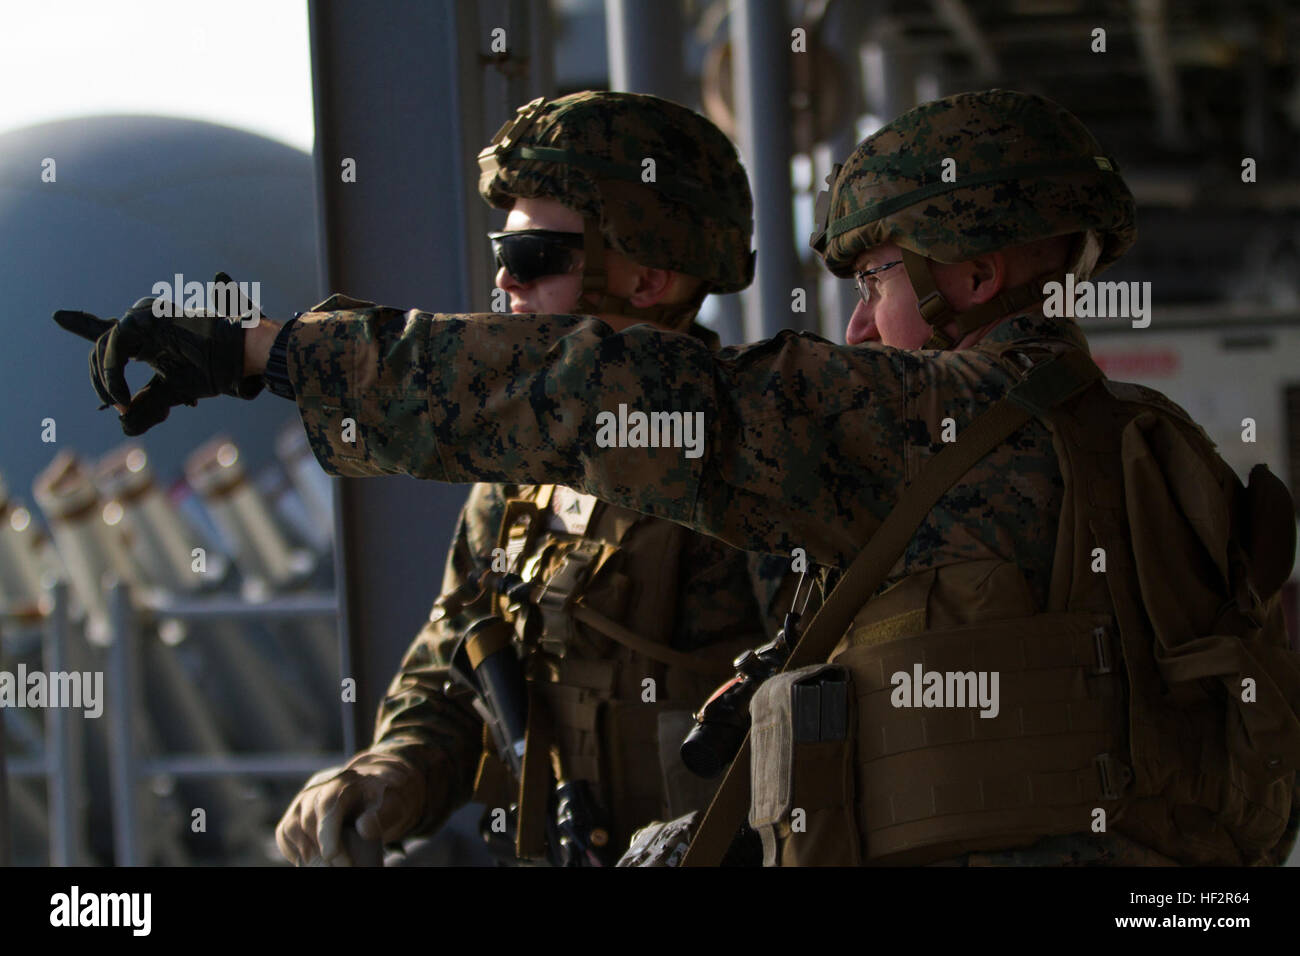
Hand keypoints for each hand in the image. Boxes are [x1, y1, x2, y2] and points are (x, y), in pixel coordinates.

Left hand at [52, 272, 265, 435]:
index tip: (57, 316)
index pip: (107, 332)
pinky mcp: (143, 317)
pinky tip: (123, 395)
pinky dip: (113, 376)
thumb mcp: (171, 393)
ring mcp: (142, 316)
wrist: (236, 357)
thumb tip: (123, 424)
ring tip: (122, 405)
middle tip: (115, 407)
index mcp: (147, 337)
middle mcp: (141, 323)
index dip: (81, 323)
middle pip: (100, 347)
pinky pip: (112, 347)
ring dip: (106, 383)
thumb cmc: (211, 372)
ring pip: (102, 348)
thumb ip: (146, 404)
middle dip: (100, 381)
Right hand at [275, 752, 424, 865]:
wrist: (366, 793)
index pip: (328, 804)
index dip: (327, 831)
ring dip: (308, 854)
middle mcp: (317, 788)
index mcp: (344, 781)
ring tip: (328, 868)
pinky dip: (297, 852)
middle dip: (322, 850)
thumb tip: (365, 827)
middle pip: (308, 821)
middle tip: (342, 868)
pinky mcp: (293, 815)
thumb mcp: (392, 804)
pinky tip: (314, 863)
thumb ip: (383, 814)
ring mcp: (302, 801)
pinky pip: (285, 835)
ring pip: (293, 829)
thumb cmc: (381, 801)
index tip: (332, 854)